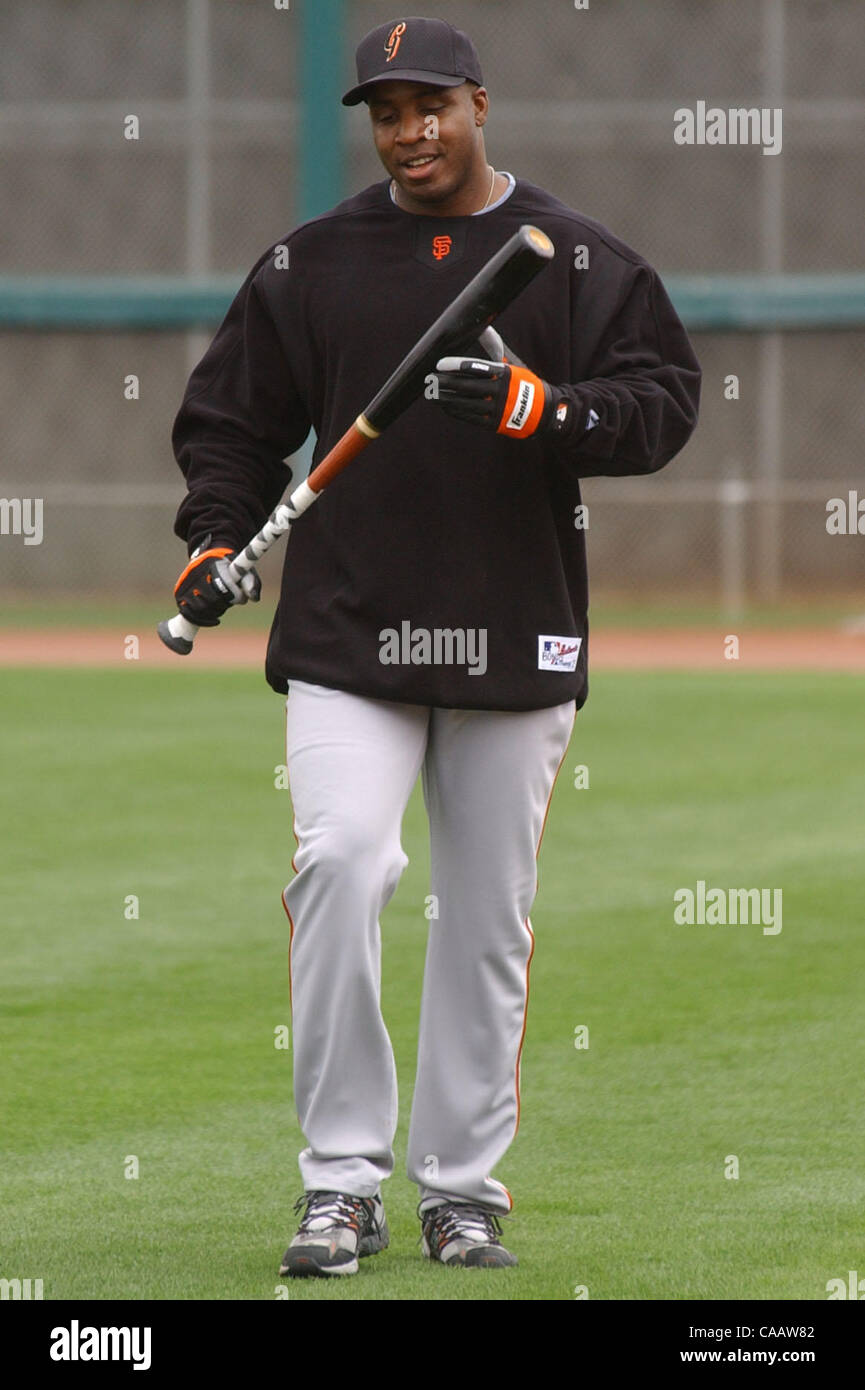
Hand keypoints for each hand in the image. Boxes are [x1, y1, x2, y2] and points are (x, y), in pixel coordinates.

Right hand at [173, 533, 260, 627]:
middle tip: (229, 602)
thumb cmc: (229, 567)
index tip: (241, 598)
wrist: (208, 559)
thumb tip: (253, 598)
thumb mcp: (244, 570)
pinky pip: (189, 614)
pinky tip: (214, 619)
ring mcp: (186, 584)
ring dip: (214, 611)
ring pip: (201, 608)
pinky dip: (203, 620)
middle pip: (213, 599)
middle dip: (224, 604)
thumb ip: (251, 582)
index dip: (236, 596)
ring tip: (220, 605)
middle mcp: (196, 572)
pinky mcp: (180, 594)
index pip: (225, 585)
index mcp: (212, 564)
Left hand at [433, 356, 573, 439]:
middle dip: (444, 383)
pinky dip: (455, 411)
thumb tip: (483, 326)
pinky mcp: (494, 423)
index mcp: (503, 372)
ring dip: (445, 399)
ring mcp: (496, 409)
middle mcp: (499, 391)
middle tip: (429, 379)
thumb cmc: (522, 382)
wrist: (542, 411)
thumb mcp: (512, 363)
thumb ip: (495, 346)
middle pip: (465, 386)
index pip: (475, 367)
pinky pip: (470, 417)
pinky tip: (445, 406)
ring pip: (464, 403)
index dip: (455, 365)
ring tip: (431, 394)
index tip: (438, 364)